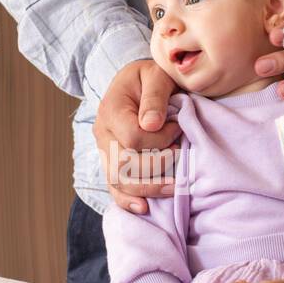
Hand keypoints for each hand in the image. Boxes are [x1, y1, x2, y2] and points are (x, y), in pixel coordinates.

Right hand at [93, 60, 181, 213]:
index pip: (133, 137)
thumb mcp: (155, 75)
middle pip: (123, 164)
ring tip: (174, 188)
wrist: (138, 83)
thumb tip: (151, 125)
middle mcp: (102, 133)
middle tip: (181, 157)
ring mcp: (104, 151)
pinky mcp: (111, 163)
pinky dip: (127, 200)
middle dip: (157, 167)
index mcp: (110, 109)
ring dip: (148, 188)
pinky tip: (144, 208)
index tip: (179, 128)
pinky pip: (114, 187)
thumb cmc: (150, 78)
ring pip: (118, 181)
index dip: (161, 138)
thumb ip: (154, 96)